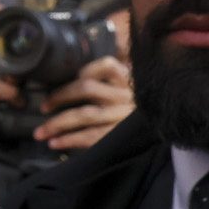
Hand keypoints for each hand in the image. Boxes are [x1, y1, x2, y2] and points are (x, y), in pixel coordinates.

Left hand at [34, 32, 133, 150]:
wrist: (167, 128)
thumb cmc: (144, 109)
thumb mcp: (138, 88)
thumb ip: (117, 80)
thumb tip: (83, 75)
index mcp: (131, 81)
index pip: (107, 65)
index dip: (85, 70)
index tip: (67, 78)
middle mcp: (127, 95)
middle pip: (87, 89)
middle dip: (60, 96)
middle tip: (43, 106)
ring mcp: (124, 116)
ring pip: (85, 114)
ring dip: (58, 123)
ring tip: (40, 132)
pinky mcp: (122, 135)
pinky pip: (92, 136)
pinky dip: (70, 140)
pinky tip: (55, 143)